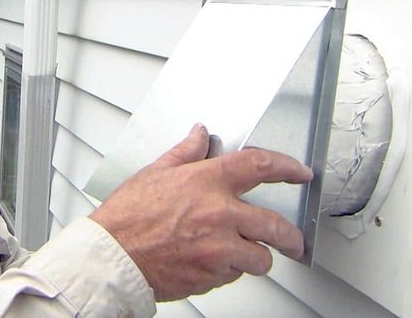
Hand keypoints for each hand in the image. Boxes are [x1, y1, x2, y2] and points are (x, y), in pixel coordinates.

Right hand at [89, 123, 312, 300]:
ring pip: (260, 257)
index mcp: (206, 182)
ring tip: (246, 254)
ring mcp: (218, 249)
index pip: (260, 165)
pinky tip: (213, 261)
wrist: (112, 256)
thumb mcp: (155, 173)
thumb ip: (186, 153)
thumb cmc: (127, 217)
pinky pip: (234, 275)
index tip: (299, 173)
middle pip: (276, 225)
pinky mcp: (212, 276)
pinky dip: (229, 270)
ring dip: (257, 256)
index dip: (287, 167)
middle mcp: (219, 214)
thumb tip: (200, 134)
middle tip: (294, 241)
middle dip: (291, 237)